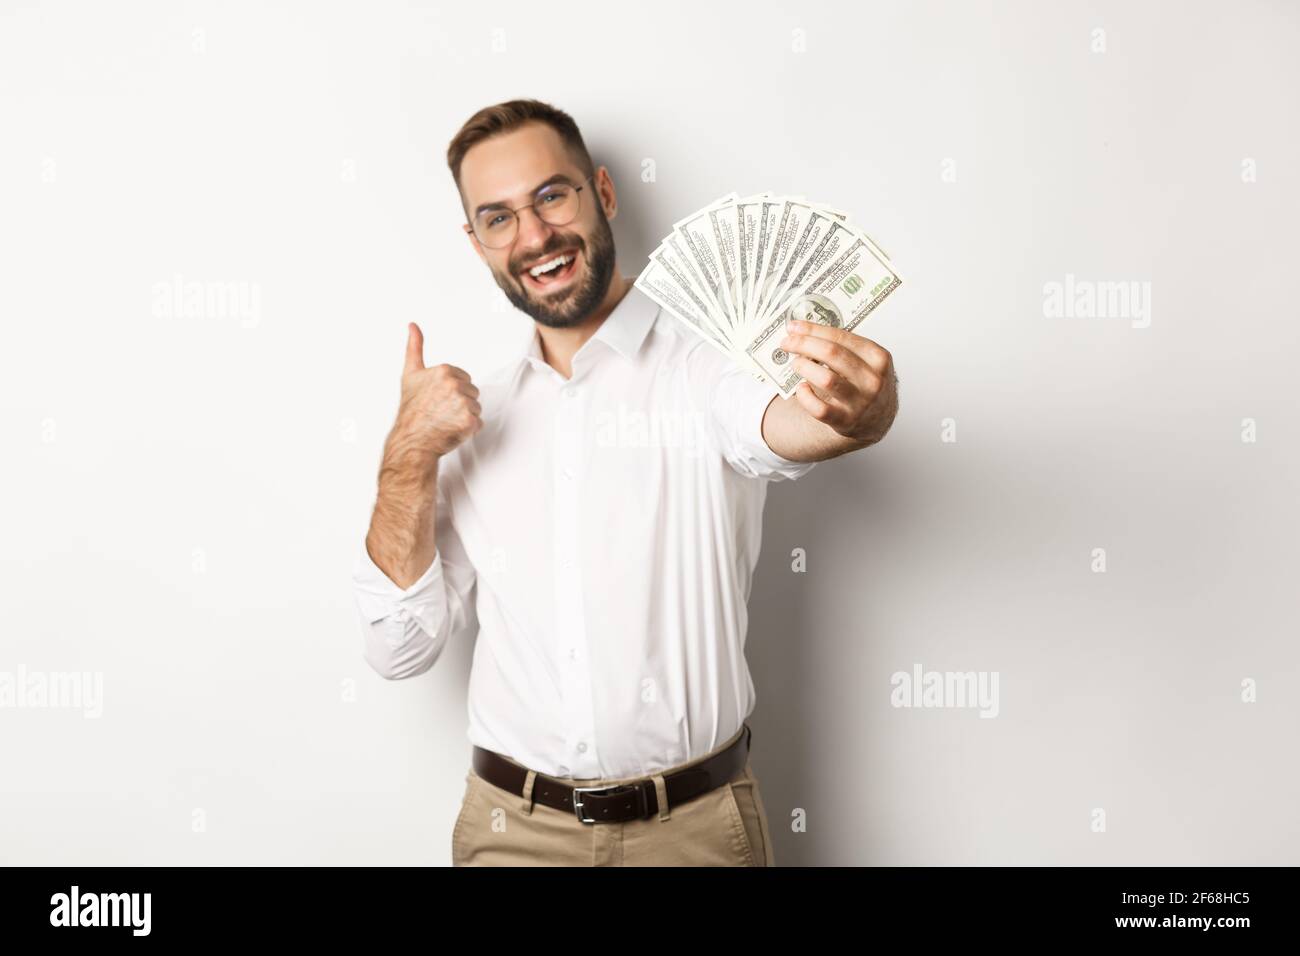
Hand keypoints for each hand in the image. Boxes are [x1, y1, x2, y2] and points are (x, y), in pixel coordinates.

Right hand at [391, 322, 481, 459]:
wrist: (411, 440)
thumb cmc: (411, 409)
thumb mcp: (410, 374)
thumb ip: (415, 347)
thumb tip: (413, 325)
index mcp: (445, 371)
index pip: (464, 379)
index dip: (452, 391)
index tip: (437, 399)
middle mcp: (455, 385)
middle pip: (472, 393)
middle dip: (460, 403)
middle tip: (441, 411)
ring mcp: (463, 403)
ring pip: (476, 408)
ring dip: (464, 416)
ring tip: (445, 421)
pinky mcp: (469, 422)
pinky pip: (479, 423)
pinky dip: (468, 430)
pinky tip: (452, 430)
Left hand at [777, 319, 897, 444]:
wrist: (876, 419)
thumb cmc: (865, 384)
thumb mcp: (866, 361)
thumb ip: (842, 346)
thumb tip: (804, 331)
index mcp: (878, 358)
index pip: (841, 336)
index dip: (813, 330)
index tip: (794, 326)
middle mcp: (872, 380)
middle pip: (831, 353)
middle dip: (803, 344)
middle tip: (787, 343)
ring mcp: (860, 402)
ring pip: (825, 379)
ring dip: (804, 367)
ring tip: (796, 364)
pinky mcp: (845, 421)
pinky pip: (818, 408)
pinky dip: (805, 396)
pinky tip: (802, 389)